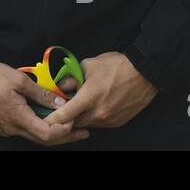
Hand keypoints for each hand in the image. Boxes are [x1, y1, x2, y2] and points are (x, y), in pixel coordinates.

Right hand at [0, 61, 88, 145]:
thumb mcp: (17, 79)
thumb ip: (40, 93)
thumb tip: (61, 103)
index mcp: (17, 117)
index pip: (47, 135)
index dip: (65, 132)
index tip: (76, 123)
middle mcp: (11, 128)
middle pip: (42, 139)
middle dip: (64, 136)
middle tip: (82, 132)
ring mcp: (3, 128)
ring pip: (32, 135)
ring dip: (50, 131)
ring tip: (66, 123)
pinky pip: (21, 129)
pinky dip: (36, 126)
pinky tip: (42, 117)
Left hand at [42, 51, 157, 128]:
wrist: (145, 73)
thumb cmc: (117, 66)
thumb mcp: (88, 65)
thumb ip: (71, 78)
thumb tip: (60, 86)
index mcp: (90, 98)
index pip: (64, 115)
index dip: (52, 119)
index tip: (44, 118)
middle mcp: (99, 113)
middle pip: (74, 123)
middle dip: (66, 117)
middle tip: (62, 107)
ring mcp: (109, 120)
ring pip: (87, 124)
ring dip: (80, 117)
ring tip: (80, 103)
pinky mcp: (118, 123)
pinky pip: (99, 124)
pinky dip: (93, 117)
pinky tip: (94, 105)